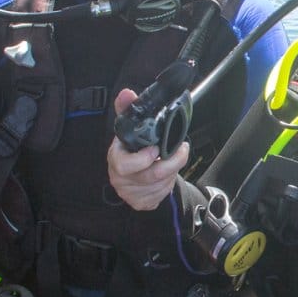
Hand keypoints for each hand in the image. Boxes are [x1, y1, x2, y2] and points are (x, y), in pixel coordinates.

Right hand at [107, 88, 188, 210]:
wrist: (132, 173)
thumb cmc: (132, 149)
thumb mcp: (129, 128)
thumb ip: (128, 109)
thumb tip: (127, 93)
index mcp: (116, 159)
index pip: (125, 165)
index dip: (144, 158)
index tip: (156, 149)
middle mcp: (120, 179)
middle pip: (151, 175)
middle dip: (172, 163)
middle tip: (181, 150)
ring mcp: (130, 193)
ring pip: (160, 185)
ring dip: (173, 172)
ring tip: (174, 160)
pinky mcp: (141, 203)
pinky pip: (161, 195)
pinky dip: (169, 184)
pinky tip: (167, 175)